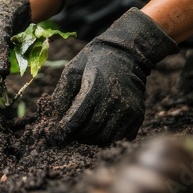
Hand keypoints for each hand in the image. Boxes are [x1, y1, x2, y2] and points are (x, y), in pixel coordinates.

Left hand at [51, 8, 178, 145]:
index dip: (66, 128)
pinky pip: (122, 136)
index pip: (78, 118)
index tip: (59, 131)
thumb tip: (55, 116)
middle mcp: (114, 100)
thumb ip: (62, 92)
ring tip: (85, 132)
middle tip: (71, 133)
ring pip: (107, 138)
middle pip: (92, 131)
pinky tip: (102, 127)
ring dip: (92, 139)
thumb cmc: (94, 61)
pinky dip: (109, 137)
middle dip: (78, 136)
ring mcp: (128, 108)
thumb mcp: (73, 69)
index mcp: (95, 87)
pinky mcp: (138, 114)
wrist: (126, 54)